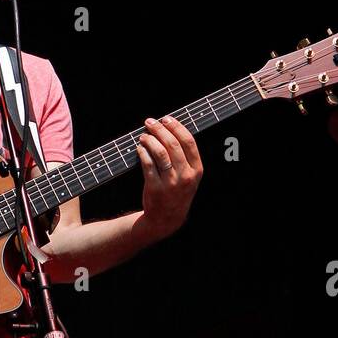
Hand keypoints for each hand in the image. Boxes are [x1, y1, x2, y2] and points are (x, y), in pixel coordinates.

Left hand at [135, 115, 202, 236]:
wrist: (167, 218)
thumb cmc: (177, 192)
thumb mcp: (189, 176)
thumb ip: (185, 157)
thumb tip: (171, 129)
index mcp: (197, 170)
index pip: (188, 142)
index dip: (176, 127)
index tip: (166, 119)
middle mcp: (185, 176)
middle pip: (172, 145)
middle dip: (159, 130)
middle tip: (150, 123)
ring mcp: (170, 183)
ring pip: (160, 153)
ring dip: (149, 140)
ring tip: (143, 136)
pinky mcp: (155, 188)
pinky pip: (148, 164)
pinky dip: (142, 153)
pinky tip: (140, 148)